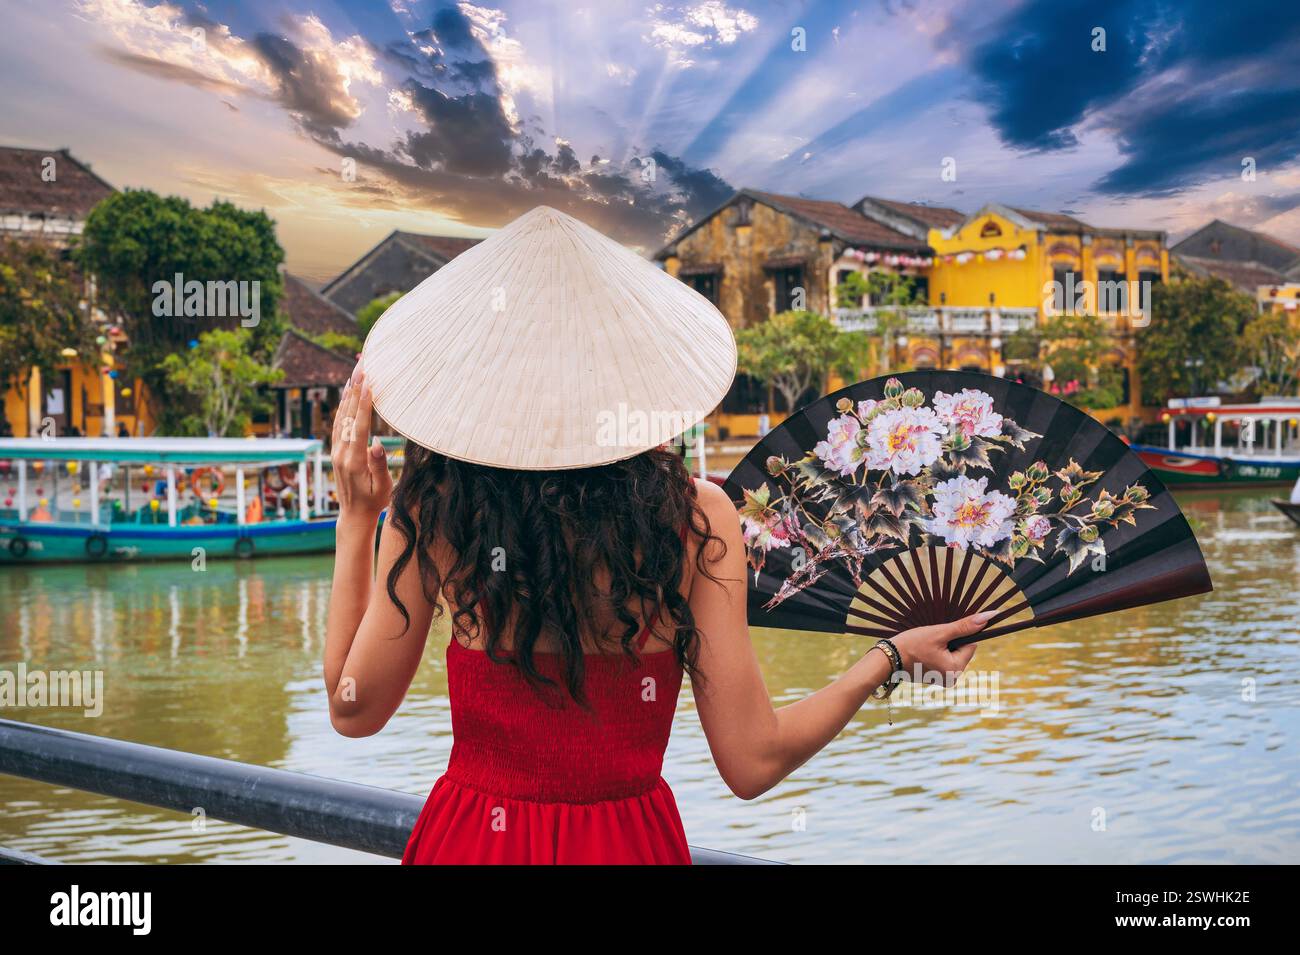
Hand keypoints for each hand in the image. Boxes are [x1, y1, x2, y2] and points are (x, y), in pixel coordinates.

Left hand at [330, 367, 391, 520]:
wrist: (353, 515)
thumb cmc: (373, 502)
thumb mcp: (382, 488)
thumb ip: (379, 466)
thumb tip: (377, 444)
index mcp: (354, 461)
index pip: (359, 426)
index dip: (364, 404)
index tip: (368, 384)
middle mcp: (342, 453)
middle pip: (349, 416)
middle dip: (355, 391)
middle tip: (361, 369)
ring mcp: (336, 451)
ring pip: (341, 417)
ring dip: (348, 395)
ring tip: (354, 375)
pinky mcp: (336, 451)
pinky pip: (338, 424)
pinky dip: (343, 407)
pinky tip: (346, 395)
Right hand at [888, 612, 989, 686]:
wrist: (886, 659)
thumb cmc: (911, 645)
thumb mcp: (939, 633)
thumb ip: (964, 626)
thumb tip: (988, 617)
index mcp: (956, 670)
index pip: (970, 645)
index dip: (957, 635)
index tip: (942, 633)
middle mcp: (952, 679)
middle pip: (961, 651)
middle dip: (949, 642)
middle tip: (930, 641)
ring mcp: (942, 680)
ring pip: (951, 654)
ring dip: (941, 646)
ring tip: (925, 646)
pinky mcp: (934, 678)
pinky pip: (942, 660)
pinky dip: (935, 653)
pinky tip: (922, 652)